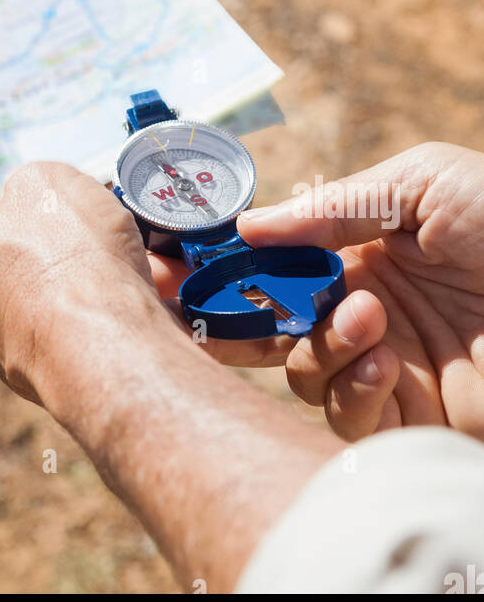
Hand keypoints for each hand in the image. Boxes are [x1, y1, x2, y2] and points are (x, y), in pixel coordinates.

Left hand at [0, 161, 172, 403]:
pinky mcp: (56, 369)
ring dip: (99, 260)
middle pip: (9, 247)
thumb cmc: (66, 260)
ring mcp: (10, 344)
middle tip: (86, 199)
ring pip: (57, 283)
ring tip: (137, 241)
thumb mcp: (44, 180)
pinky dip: (117, 296)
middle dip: (55, 223)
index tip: (4, 168)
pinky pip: (88, 317)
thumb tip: (35, 195)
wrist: (112, 354)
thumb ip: (31, 182)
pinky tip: (156, 280)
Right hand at [234, 142, 483, 440]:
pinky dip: (351, 390)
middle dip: (237, 318)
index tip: (179, 269)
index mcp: (360, 247)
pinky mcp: (406, 417)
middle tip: (213, 310)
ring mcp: (382, 362)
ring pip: (300, 371)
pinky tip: (386, 363)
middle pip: (271, 324)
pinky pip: (345, 415)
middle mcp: (361, 306)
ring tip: (366, 318)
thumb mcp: (422, 184)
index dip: (228, 267)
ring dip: (319, 344)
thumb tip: (248, 226)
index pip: (275, 261)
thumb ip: (333, 205)